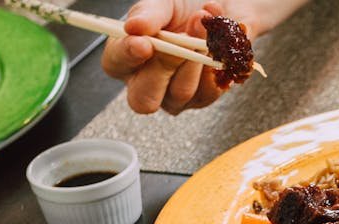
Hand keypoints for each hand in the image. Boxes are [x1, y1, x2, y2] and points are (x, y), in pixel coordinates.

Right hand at [101, 0, 254, 114]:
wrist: (222, 12)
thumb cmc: (184, 9)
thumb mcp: (164, 4)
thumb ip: (149, 14)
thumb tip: (134, 26)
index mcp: (126, 55)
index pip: (116, 63)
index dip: (128, 55)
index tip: (144, 43)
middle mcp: (146, 83)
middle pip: (144, 97)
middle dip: (165, 65)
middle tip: (182, 36)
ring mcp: (174, 96)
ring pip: (181, 92)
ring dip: (196, 59)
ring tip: (203, 28)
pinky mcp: (202, 98)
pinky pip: (208, 92)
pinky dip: (214, 65)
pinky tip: (218, 44)